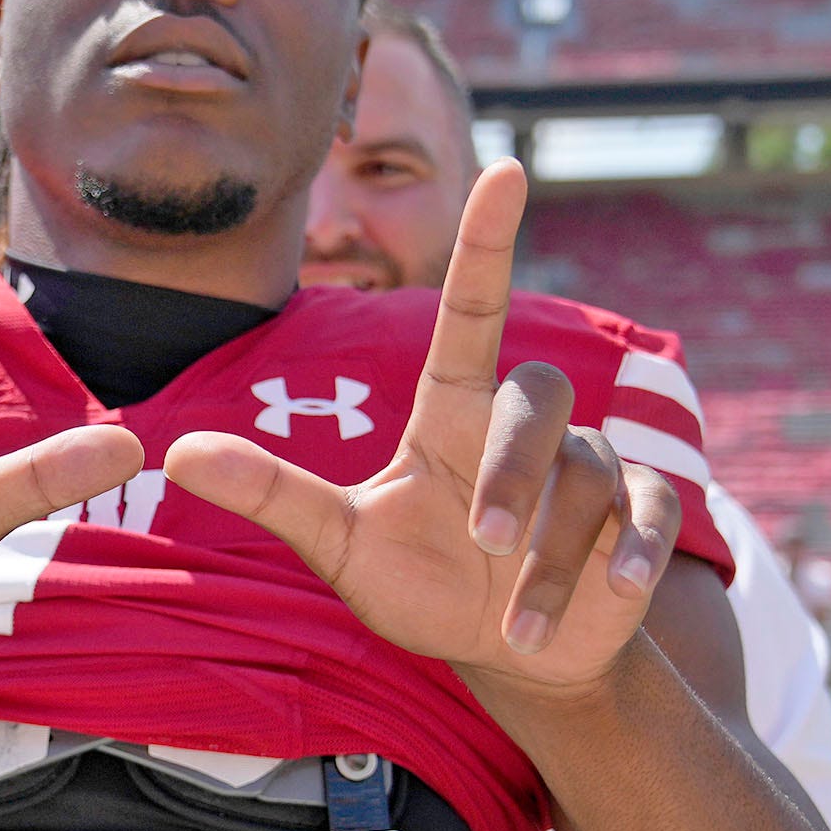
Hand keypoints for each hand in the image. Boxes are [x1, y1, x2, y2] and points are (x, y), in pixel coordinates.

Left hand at [162, 160, 677, 697]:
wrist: (506, 660)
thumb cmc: (423, 586)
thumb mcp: (340, 546)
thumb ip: (272, 495)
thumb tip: (176, 452)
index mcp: (452, 412)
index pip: (473, 310)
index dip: (487, 241)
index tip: (508, 170)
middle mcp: (522, 426)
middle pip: (538, 394)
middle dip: (516, 471)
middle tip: (485, 543)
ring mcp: (587, 467)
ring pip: (591, 470)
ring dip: (557, 553)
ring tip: (518, 623)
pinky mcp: (634, 516)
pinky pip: (654, 507)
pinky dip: (635, 552)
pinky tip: (614, 595)